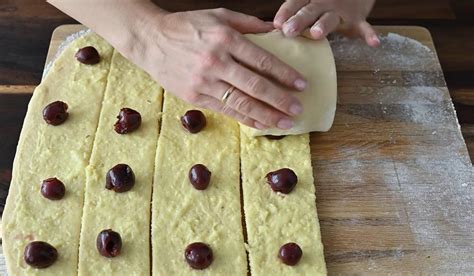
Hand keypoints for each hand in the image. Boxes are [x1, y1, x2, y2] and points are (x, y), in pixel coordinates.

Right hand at [135, 8, 306, 128]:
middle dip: (280, 100)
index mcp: (225, 39)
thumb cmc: (186, 26)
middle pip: (255, 85)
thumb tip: (276, 31)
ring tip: (285, 123)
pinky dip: (244, 119)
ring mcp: (204, 82)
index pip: (262, 61)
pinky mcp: (195, 96)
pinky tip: (260, 124)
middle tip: (298, 109)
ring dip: (266, 115)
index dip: (284, 74)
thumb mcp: (219, 16)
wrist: (150, 40)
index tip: (301, 84)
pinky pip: (225, 110)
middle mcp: (216, 62)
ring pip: (241, 102)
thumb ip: (248, 24)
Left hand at [274, 0, 379, 46]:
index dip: (285, 13)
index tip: (276, 24)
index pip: (294, 3)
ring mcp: (341, 11)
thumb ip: (292, 14)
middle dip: (299, 21)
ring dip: (324, 25)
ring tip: (316, 34)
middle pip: (309, 11)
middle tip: (288, 31)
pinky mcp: (357, 20)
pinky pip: (364, 28)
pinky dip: (369, 35)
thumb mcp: (306, 1)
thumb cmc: (322, 2)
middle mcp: (323, 3)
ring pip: (331, 18)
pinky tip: (373, 43)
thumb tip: (270, 29)